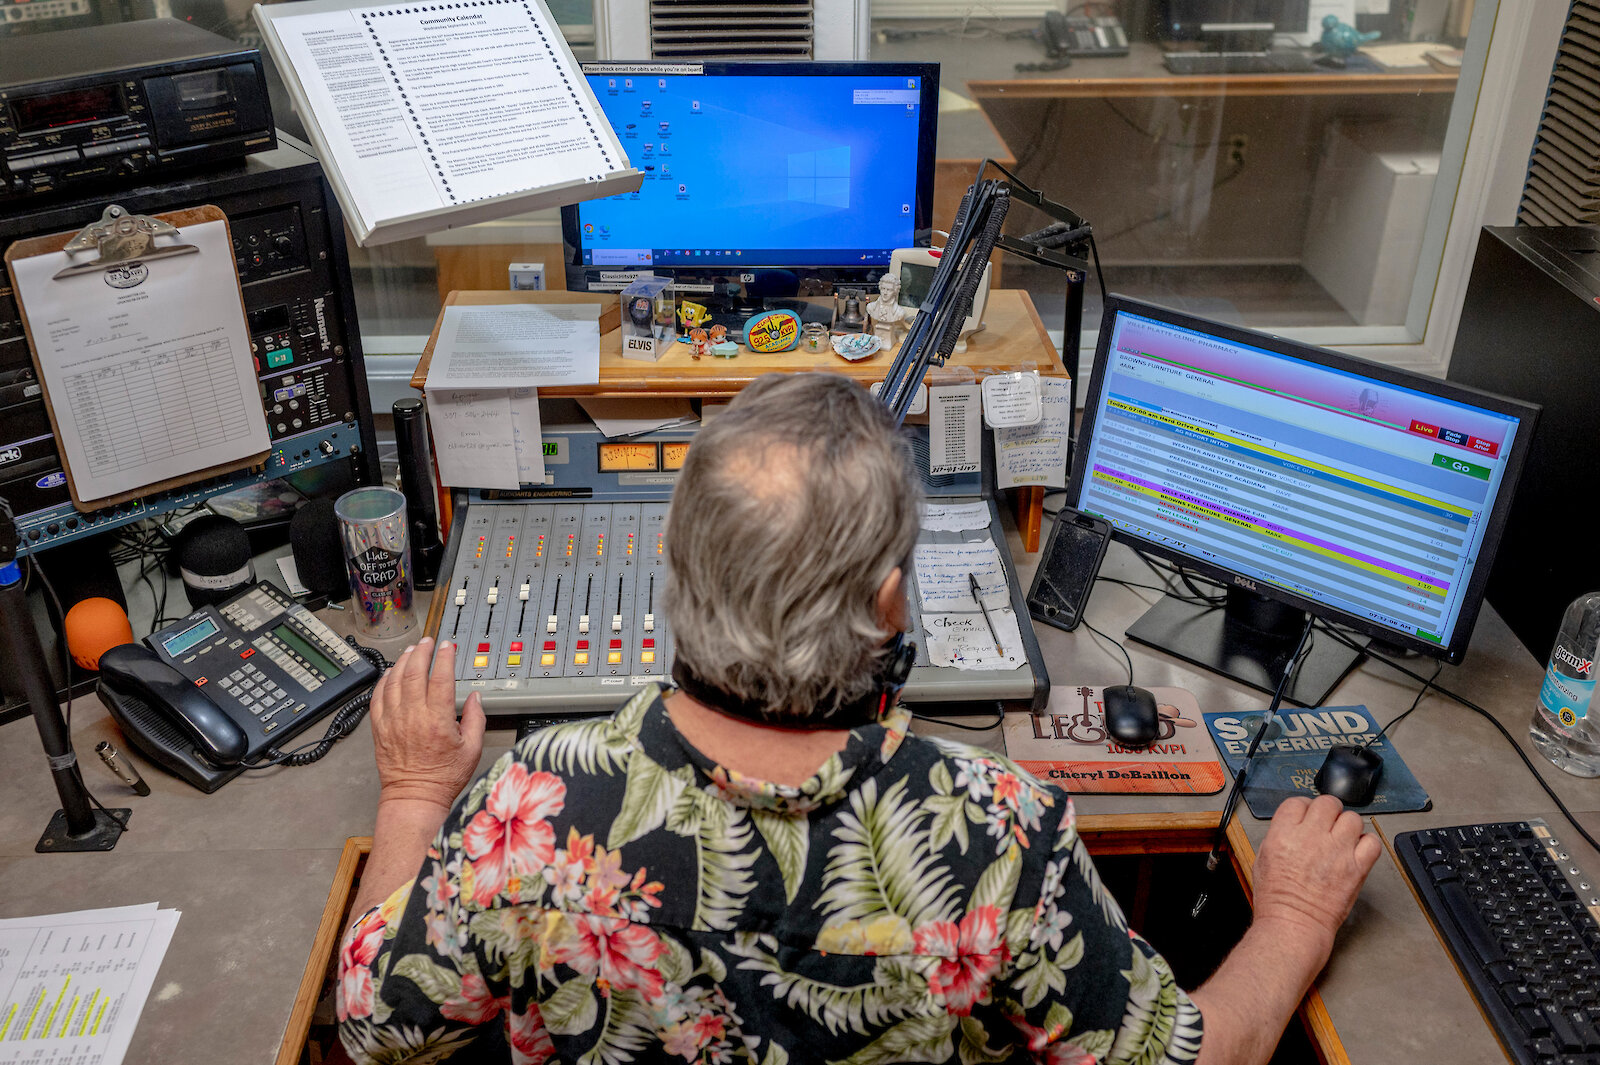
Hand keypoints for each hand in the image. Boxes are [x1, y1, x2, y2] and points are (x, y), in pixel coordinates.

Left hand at [369, 636, 485, 810]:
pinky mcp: (380, 728)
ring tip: (411, 651)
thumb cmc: (443, 778)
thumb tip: (475, 698)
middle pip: (414, 673)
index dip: (444, 658)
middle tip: (428, 642)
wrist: (415, 796)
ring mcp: (393, 721)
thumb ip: (476, 719)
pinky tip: (391, 673)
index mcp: (438, 720)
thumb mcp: (472, 749)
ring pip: (394, 681)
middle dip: (422, 652)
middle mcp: (413, 717)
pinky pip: (378, 697)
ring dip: (403, 661)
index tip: (447, 647)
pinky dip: (384, 681)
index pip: (440, 678)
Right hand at [1251, 795, 1382, 948]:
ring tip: (1343, 838)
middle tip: (1328, 822)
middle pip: (1327, 803)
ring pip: (1352, 818)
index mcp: (1284, 834)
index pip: (1298, 802)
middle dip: (1328, 811)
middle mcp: (1311, 837)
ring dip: (1348, 826)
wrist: (1294, 923)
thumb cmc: (1276, 899)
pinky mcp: (1356, 868)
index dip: (1304, 807)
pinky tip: (1357, 850)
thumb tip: (1294, 828)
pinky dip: (1367, 844)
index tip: (1308, 815)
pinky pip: (1371, 842)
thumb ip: (1280, 836)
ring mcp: (1336, 851)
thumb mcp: (1263, 858)